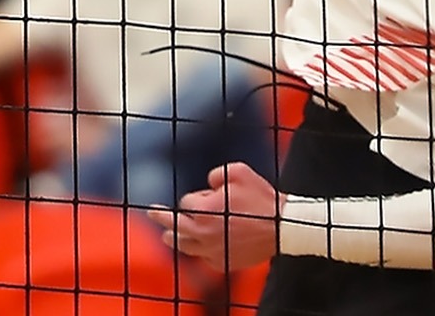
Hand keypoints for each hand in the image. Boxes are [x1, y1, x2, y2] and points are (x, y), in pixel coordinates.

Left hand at [146, 163, 283, 271]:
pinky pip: (204, 258)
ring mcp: (212, 250)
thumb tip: (208, 184)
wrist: (282, 227)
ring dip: (174, 239)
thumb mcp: (238, 171)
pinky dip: (200, 251)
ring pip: (184, 246)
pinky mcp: (223, 262)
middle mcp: (203, 233)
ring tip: (166, 236)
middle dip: (162, 218)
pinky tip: (198, 248)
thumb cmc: (261, 198)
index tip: (208, 195)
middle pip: (174, 226)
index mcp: (203, 210)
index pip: (186, 202)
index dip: (197, 196)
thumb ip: (216, 174)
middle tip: (152, 213)